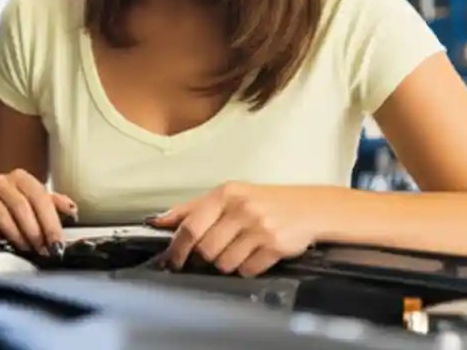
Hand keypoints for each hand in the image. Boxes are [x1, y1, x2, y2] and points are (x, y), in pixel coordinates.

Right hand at [0, 169, 76, 254]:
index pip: (39, 198)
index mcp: (21, 178)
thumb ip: (55, 205)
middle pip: (21, 207)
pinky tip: (1, 241)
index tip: (57, 244)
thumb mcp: (37, 203)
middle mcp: (0, 182)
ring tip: (25, 248)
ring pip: (2, 216)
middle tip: (42, 250)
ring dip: (16, 237)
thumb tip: (71, 210)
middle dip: (34, 233)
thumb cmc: (15, 205)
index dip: (50, 223)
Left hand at [149, 182, 317, 276]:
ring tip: (237, 251)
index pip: (190, 226)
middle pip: (206, 250)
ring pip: (225, 263)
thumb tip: (157, 221)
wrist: (309, 208)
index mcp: (224, 194)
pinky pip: (248, 270)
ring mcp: (259, 228)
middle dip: (205, 258)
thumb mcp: (227, 196)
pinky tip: (254, 256)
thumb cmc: (261, 202)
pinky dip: (246, 268)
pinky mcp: (276, 246)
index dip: (177, 248)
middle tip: (212, 254)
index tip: (172, 261)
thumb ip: (191, 209)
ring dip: (226, 264)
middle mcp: (240, 209)